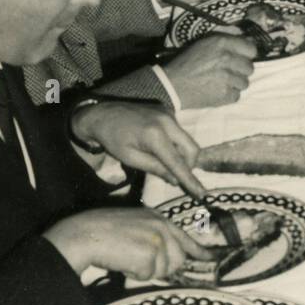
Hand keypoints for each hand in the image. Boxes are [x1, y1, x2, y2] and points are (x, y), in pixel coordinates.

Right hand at [44, 207, 210, 279]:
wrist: (86, 233)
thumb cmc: (105, 232)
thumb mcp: (136, 226)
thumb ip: (155, 237)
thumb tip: (171, 259)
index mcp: (158, 218)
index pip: (185, 237)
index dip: (199, 251)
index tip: (212, 258)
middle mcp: (162, 226)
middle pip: (178, 259)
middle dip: (160, 266)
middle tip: (136, 259)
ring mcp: (158, 238)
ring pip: (164, 269)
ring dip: (145, 270)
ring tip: (127, 255)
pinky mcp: (150, 252)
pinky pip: (148, 275)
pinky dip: (134, 273)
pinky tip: (123, 260)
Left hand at [70, 101, 204, 193]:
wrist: (102, 114)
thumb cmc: (112, 140)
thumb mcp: (130, 159)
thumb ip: (155, 168)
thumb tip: (176, 180)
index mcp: (155, 135)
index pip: (178, 163)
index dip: (190, 180)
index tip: (202, 194)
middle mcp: (167, 121)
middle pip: (192, 148)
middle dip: (188, 165)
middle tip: (175, 176)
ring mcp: (169, 113)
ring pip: (186, 140)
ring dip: (180, 154)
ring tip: (160, 160)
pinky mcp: (167, 111)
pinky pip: (178, 132)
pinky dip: (174, 144)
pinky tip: (156, 146)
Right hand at [164, 32, 257, 108]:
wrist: (172, 85)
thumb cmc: (187, 62)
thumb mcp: (205, 44)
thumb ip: (228, 41)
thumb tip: (250, 42)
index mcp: (221, 43)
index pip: (251, 49)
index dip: (247, 54)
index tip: (241, 58)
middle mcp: (226, 59)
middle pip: (249, 67)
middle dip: (240, 70)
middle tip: (228, 71)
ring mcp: (227, 78)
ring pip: (245, 83)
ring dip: (235, 83)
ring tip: (221, 82)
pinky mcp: (224, 95)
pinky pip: (237, 95)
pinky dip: (229, 94)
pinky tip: (217, 90)